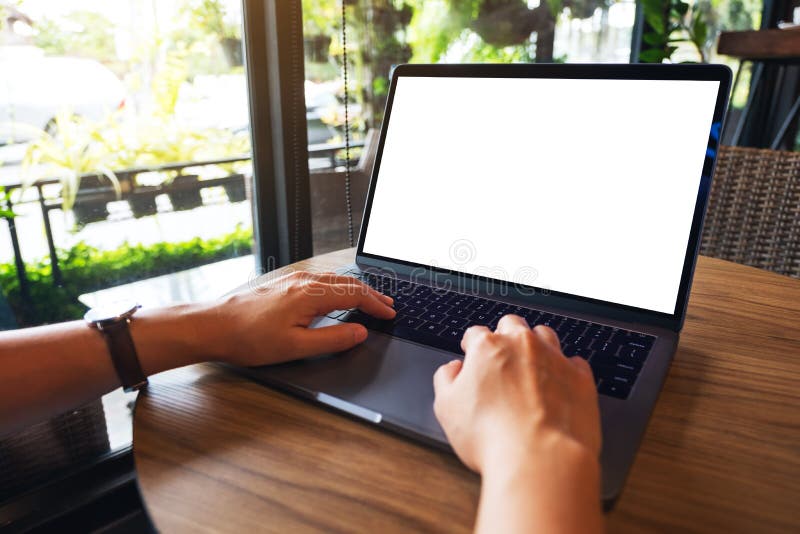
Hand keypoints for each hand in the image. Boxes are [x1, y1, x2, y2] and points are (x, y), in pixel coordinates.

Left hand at [205, 271, 394, 366]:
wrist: (213, 326)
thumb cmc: (249, 338)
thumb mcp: (295, 346)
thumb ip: (333, 339)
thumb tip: (360, 332)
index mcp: (311, 294)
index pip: (355, 295)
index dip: (376, 305)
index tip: (390, 313)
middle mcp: (304, 281)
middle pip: (348, 283)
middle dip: (371, 294)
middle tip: (388, 305)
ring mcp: (292, 280)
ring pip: (334, 279)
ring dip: (356, 289)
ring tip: (369, 299)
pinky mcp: (283, 284)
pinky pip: (320, 279)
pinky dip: (338, 286)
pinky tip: (337, 294)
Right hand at [432, 314, 599, 474]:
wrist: (539, 458)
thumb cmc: (492, 436)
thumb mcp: (446, 409)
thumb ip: (445, 380)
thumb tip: (452, 370)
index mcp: (487, 348)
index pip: (476, 334)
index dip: (471, 345)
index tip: (472, 354)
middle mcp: (522, 345)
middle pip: (512, 325)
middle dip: (504, 336)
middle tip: (501, 358)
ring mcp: (554, 358)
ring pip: (544, 335)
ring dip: (536, 345)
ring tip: (531, 367)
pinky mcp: (580, 377)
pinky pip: (574, 361)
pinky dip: (565, 369)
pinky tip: (558, 384)